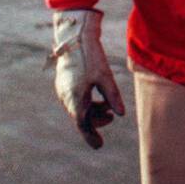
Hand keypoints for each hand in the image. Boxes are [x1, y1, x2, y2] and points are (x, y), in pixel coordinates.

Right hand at [50, 9, 124, 148]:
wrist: (74, 36)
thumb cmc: (91, 56)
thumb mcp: (105, 76)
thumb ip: (112, 96)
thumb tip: (121, 114)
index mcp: (76, 98)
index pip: (83, 124)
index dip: (91, 136)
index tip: (99, 146)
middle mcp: (66, 97)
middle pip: (81, 117)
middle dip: (96, 121)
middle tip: (112, 117)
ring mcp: (63, 90)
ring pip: (78, 108)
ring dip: (93, 111)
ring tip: (109, 107)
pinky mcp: (64, 83)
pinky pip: (75, 100)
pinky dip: (87, 103)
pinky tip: (99, 97)